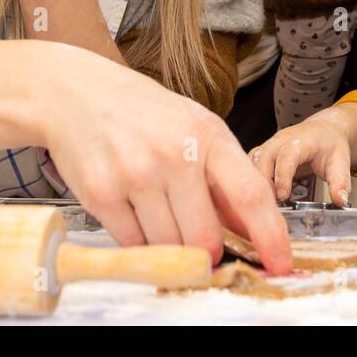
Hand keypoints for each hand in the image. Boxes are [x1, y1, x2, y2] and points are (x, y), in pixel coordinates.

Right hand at [41, 45, 292, 274]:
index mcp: (207, 134)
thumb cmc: (141, 112)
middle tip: (200, 244)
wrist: (75, 92)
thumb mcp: (193, 127)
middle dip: (208, 251)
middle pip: (206, 237)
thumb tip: (251, 229)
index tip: (281, 263)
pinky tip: (132, 208)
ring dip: (170, 245)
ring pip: (169, 246)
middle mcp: (174, 154)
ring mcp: (135, 174)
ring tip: (156, 209)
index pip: (251, 194)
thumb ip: (223, 176)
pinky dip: (138, 241)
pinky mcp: (101, 193)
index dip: (271, 236)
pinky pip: (133, 245)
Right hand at [249, 108, 356, 206]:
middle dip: (263, 182)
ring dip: (254, 183)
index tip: (283, 196)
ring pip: (252, 161)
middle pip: (263, 158)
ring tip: (261, 206)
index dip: (282, 176)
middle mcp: (280, 141)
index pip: (287, 156)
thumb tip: (340, 201)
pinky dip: (248, 181)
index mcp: (300, 141)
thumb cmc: (330, 145)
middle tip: (270, 206)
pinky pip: (248, 165)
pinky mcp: (262, 154)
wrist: (323, 130)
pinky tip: (254, 199)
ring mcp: (268, 146)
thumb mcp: (341, 163)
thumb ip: (341, 182)